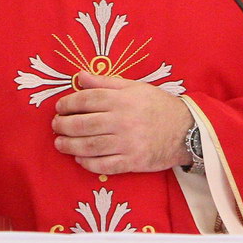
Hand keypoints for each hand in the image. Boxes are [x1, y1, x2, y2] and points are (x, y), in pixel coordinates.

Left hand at [51, 71, 190, 173]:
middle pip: (82, 125)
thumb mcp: (134, 87)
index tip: (59, 107)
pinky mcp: (132, 162)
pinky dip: (87, 163)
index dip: (67, 103)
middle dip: (63, 125)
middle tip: (56, 126)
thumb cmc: (158, 106)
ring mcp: (127, 144)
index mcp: (122, 100)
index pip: (86, 100)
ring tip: (60, 143)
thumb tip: (80, 76)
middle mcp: (122, 121)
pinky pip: (103, 165)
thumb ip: (105, 82)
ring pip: (89, 146)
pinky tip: (79, 158)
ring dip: (69, 146)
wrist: (186, 130)